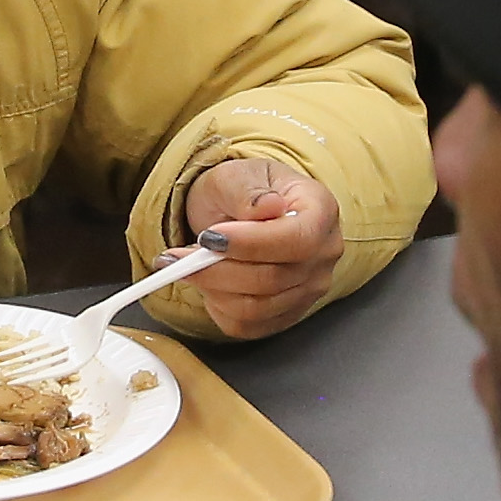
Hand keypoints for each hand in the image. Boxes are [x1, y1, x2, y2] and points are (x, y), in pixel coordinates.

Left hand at [176, 155, 346, 338]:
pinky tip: (208, 283)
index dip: (250, 244)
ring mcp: (309, 289)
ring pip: (256, 308)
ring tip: (187, 265)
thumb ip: (247, 192)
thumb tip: (266, 207)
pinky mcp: (287, 314)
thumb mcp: (238, 174)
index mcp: (321, 211)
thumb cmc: (245, 190)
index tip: (208, 238)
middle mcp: (323, 255)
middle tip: (177, 256)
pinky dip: (217, 307)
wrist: (242, 211)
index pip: (295, 240)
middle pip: (272, 279)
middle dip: (215, 269)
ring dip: (211, 288)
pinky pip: (248, 326)